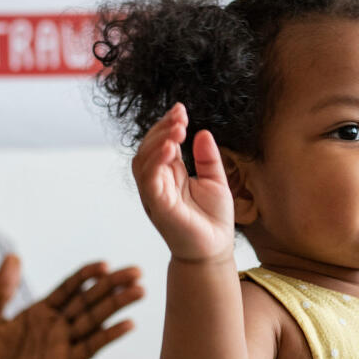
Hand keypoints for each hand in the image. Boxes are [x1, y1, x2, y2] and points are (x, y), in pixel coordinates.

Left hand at [0, 255, 143, 358]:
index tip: (105, 264)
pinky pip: (90, 347)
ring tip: (139, 290)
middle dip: (112, 285)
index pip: (69, 288)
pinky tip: (127, 324)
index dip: (86, 275)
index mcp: (40, 313)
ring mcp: (63, 346)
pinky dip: (108, 335)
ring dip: (117, 305)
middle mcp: (57, 327)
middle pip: (89, 300)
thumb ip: (2, 290)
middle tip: (136, 271)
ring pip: (94, 320)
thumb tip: (13, 256)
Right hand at [133, 103, 233, 260]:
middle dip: (161, 129)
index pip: (161, 144)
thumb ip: (207, 158)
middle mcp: (158, 183)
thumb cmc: (213, 220)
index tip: (181, 109)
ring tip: (177, 129)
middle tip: (180, 117)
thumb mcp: (215, 180)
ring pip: (143, 161)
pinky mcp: (158, 207)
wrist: (215, 249)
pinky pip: (149, 180)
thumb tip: (202, 132)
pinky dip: (156, 162)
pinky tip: (171, 149)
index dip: (167, 125)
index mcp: (170, 175)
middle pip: (148, 148)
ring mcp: (155, 195)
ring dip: (157, 141)